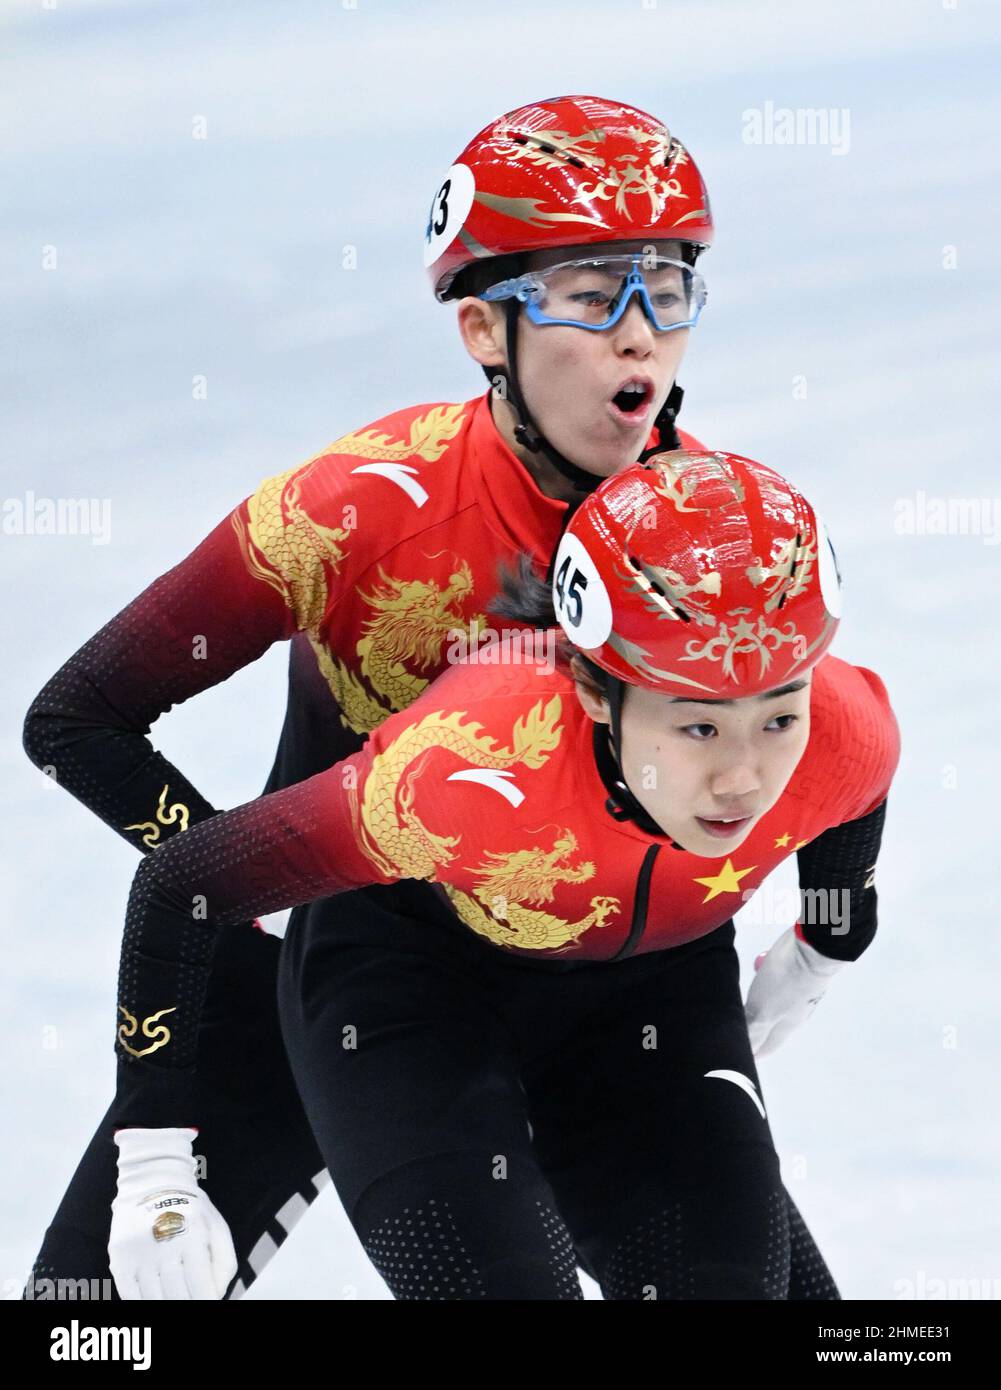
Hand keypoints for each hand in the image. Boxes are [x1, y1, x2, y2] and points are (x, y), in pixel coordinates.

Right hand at [109, 1127, 236, 1299]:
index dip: (205, 1304)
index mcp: (193, 1234)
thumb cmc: (190, 1210)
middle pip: (177, 1297)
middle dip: (186, 1307)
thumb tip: (216, 1298)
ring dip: (164, 1308)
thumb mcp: (216, 1227)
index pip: (201, 1287)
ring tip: (173, 1302)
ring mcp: (138, 1251)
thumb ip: (224, 1264)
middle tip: (190, 1307)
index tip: (207, 1307)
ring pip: (153, 1300)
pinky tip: (153, 1301)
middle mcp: (164, 1243)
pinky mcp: (119, 1256)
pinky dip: (142, 1304)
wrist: (152, 1179)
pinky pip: (129, 1295)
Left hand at [744, 926, 846, 1057]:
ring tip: (748, 1006)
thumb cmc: (789, 981)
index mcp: (788, 1023)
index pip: (770, 1044)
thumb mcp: (764, 1009)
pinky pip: (780, 981)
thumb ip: (754, 1030)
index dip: (756, 1051)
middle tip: (742, 1033)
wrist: (815, 946)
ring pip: (778, 1003)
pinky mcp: (799, 969)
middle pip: (774, 1025)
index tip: (745, 1059)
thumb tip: (745, 1054)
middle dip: (759, 1031)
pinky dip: (768, 984)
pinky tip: (762, 977)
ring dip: (763, 1007)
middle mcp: (796, 1009)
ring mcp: (800, 989)